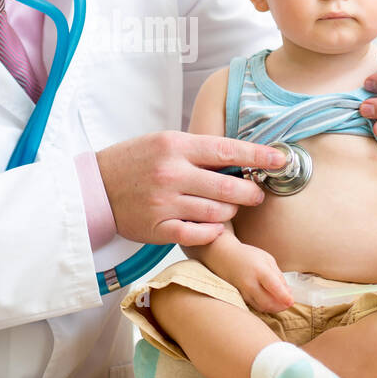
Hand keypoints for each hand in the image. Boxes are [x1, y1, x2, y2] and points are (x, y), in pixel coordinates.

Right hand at [96, 131, 288, 247]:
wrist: (94, 187)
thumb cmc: (134, 161)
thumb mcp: (164, 142)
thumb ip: (198, 150)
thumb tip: (240, 157)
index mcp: (175, 146)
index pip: (227, 149)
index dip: (259, 155)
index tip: (281, 160)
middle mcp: (171, 174)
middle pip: (228, 187)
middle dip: (250, 192)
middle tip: (256, 194)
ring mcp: (164, 203)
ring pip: (217, 213)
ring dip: (230, 213)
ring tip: (229, 209)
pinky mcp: (157, 229)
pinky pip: (198, 235)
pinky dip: (212, 233)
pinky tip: (213, 227)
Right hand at [207, 240, 294, 313]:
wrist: (223, 256)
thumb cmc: (247, 255)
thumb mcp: (267, 259)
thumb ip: (278, 276)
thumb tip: (288, 292)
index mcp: (259, 270)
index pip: (274, 287)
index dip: (285, 297)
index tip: (292, 301)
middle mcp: (250, 283)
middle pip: (268, 302)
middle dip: (281, 306)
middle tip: (288, 302)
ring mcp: (243, 291)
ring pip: (261, 307)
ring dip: (273, 308)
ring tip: (280, 301)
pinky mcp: (240, 296)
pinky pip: (254, 306)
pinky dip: (264, 306)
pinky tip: (269, 300)